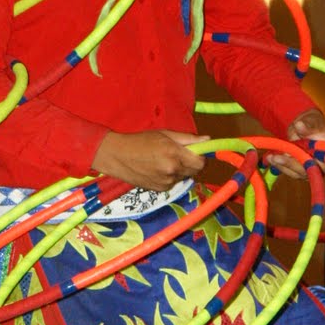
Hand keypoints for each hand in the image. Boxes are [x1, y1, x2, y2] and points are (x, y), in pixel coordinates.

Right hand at [92, 129, 207, 191]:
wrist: (117, 156)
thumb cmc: (140, 141)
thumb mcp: (164, 134)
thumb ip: (188, 139)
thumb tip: (208, 140)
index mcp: (173, 154)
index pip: (200, 162)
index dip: (200, 156)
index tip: (195, 151)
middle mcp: (171, 171)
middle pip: (194, 171)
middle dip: (191, 163)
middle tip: (178, 154)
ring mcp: (165, 182)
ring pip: (183, 177)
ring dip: (180, 170)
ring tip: (164, 160)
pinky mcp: (159, 189)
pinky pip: (173, 182)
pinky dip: (170, 176)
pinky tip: (157, 169)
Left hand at [265, 109, 324, 180]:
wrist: (306, 128)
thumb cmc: (311, 124)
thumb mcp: (310, 121)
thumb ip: (306, 125)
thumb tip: (299, 125)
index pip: (318, 163)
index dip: (305, 163)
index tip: (288, 156)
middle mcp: (322, 166)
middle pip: (305, 171)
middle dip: (288, 164)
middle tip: (274, 158)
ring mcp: (311, 169)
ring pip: (296, 173)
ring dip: (281, 166)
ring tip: (270, 157)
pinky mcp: (301, 171)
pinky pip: (290, 171)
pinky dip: (280, 165)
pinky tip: (271, 159)